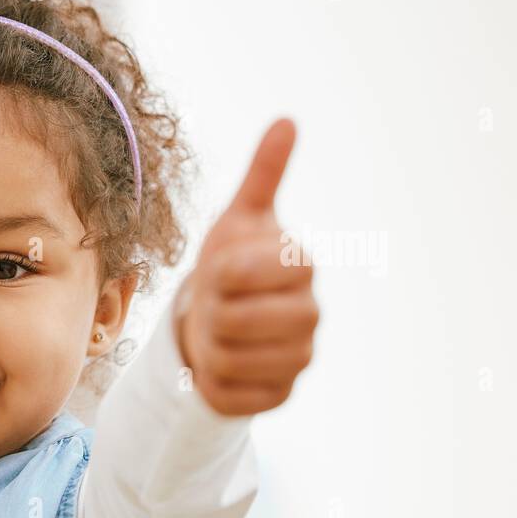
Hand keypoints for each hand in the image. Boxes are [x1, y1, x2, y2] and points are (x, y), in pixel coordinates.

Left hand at [176, 118, 318, 415]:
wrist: (221, 319)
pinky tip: (222, 365)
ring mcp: (300, 359)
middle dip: (208, 311)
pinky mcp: (280, 396)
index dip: (217, 271)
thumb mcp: (238, 220)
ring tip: (217, 332)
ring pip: (228, 361)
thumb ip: (262, 175)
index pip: (242, 271)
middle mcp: (311, 315)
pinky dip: (209, 382)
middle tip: (214, 304)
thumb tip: (286, 121)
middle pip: (233, 320)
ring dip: (205, 347)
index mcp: (301, 266)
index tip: (221, 268)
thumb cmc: (231, 265)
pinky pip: (228, 396)